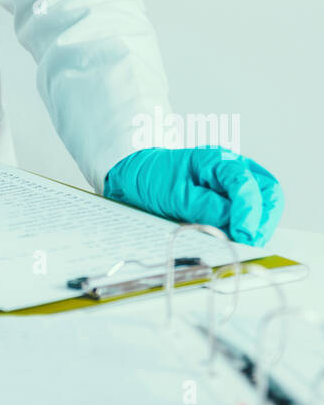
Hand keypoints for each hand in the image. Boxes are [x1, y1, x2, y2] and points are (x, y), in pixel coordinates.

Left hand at [103, 146, 283, 246]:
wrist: (136, 177)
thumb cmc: (153, 179)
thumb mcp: (173, 194)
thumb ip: (205, 207)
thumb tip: (233, 224)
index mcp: (217, 160)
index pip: (244, 182)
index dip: (248, 210)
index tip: (244, 234)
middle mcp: (233, 169)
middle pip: (268, 191)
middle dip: (263, 219)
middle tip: (250, 242)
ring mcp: (234, 186)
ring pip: (264, 204)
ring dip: (258, 226)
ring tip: (243, 245)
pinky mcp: (230, 202)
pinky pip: (249, 215)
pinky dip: (247, 229)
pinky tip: (236, 241)